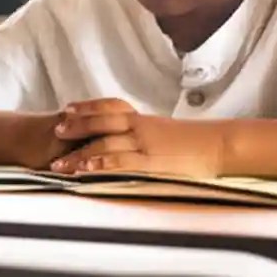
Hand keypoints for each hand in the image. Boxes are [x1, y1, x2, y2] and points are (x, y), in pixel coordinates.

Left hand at [49, 99, 224, 177]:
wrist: (221, 146)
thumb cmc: (199, 143)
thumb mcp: (169, 134)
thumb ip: (149, 134)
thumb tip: (136, 139)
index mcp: (146, 120)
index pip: (112, 107)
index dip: (89, 107)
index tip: (69, 108)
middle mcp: (142, 127)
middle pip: (102, 121)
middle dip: (77, 125)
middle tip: (55, 127)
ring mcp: (145, 144)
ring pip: (105, 144)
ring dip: (79, 153)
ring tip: (58, 162)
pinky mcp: (150, 162)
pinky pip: (120, 162)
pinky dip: (100, 165)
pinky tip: (84, 170)